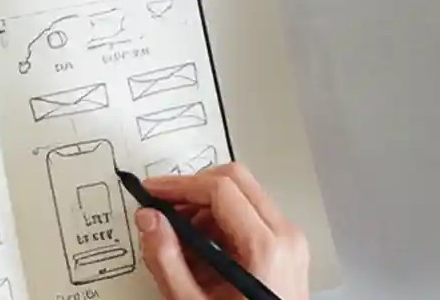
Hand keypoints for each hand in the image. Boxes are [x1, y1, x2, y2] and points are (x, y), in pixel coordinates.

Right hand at [137, 163, 309, 299]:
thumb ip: (165, 258)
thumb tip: (149, 219)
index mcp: (265, 247)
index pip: (220, 189)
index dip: (179, 185)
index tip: (153, 192)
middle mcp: (285, 237)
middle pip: (235, 180)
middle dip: (192, 189)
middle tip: (163, 207)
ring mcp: (289, 241)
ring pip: (243, 194)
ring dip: (205, 206)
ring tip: (179, 234)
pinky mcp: (286, 248)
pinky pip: (250, 214)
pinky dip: (219, 220)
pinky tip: (200, 247)